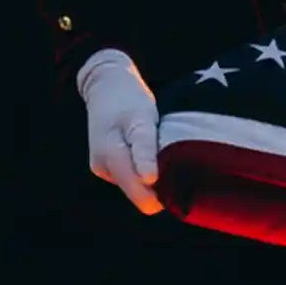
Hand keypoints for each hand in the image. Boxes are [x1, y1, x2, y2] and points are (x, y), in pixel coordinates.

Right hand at [76, 49, 163, 214]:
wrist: (106, 86)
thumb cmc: (129, 100)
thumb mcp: (142, 121)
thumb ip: (144, 150)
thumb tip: (150, 180)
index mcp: (111, 158)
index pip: (142, 197)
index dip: (164, 195)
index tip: (182, 180)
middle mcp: (104, 168)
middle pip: (140, 196)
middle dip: (159, 186)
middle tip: (173, 160)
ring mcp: (103, 169)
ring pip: (137, 188)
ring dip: (152, 176)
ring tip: (159, 150)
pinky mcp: (106, 166)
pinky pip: (131, 178)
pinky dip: (143, 169)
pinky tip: (148, 151)